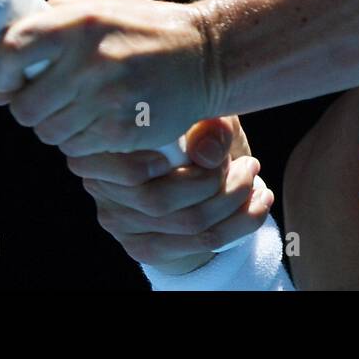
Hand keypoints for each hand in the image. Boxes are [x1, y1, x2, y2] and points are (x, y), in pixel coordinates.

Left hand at [0, 0, 221, 157]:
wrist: (207, 57)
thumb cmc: (148, 30)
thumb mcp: (102, 7)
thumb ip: (54, 22)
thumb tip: (4, 69)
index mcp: (80, 24)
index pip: (12, 50)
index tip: (5, 79)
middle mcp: (89, 61)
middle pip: (25, 106)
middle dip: (27, 107)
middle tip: (44, 101)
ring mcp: (106, 99)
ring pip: (49, 133)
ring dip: (54, 127)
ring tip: (76, 112)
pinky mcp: (123, 131)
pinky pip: (77, 149)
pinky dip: (80, 141)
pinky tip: (98, 123)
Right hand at [65, 115, 272, 273]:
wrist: (192, 165)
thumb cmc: (190, 125)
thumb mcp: (203, 112)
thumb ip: (207, 123)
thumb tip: (208, 154)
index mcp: (101, 143)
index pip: (127, 165)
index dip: (168, 163)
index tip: (209, 155)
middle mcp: (99, 186)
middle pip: (159, 200)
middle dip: (217, 184)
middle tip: (249, 164)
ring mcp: (118, 221)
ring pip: (187, 222)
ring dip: (234, 202)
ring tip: (256, 178)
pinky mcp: (143, 247)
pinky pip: (201, 242)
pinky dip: (240, 223)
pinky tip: (259, 203)